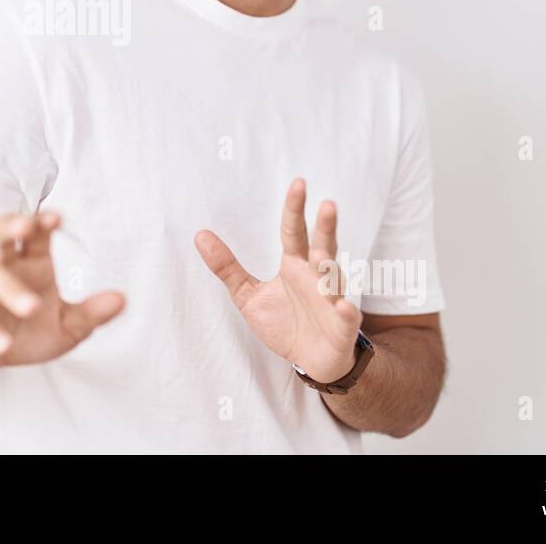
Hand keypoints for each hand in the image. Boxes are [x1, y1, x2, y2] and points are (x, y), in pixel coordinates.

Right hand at [0, 211, 125, 377]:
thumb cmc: (26, 332)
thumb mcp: (66, 327)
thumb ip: (91, 314)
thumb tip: (122, 299)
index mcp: (30, 265)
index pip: (35, 234)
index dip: (42, 221)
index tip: (57, 218)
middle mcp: (4, 269)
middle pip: (0, 233)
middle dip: (12, 224)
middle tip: (27, 226)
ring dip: (10, 289)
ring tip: (32, 308)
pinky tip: (5, 344)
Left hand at [195, 178, 361, 382]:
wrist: (311, 361)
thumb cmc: (285, 323)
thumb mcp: (248, 295)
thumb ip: (226, 267)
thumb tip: (199, 235)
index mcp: (295, 265)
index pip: (293, 231)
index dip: (295, 209)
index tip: (299, 183)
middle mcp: (317, 277)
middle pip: (321, 246)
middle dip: (325, 227)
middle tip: (327, 204)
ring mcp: (332, 300)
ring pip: (334, 279)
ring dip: (330, 267)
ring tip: (320, 255)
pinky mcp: (341, 327)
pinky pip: (346, 317)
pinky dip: (345, 311)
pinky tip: (342, 306)